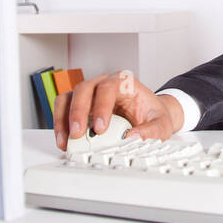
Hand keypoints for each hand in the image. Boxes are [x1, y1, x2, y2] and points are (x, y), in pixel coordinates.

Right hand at [54, 69, 184, 150]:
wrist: (148, 116)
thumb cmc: (152, 115)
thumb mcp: (161, 124)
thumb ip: (152, 131)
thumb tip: (133, 138)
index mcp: (124, 82)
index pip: (108, 87)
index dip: (101, 106)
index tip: (100, 128)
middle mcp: (103, 83)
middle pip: (84, 89)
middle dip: (78, 112)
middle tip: (78, 134)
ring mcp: (89, 93)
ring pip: (68, 97)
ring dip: (63, 119)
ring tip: (65, 141)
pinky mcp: (80, 105)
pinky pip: (63, 110)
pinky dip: (60, 124)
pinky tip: (64, 141)